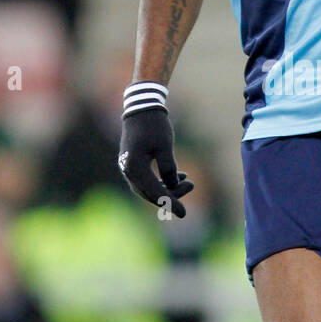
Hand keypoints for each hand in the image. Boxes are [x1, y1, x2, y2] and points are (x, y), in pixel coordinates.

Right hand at [118, 82, 193, 216]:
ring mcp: (128, 168)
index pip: (155, 192)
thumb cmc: (154, 125)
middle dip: (172, 195)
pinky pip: (147, 180)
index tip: (184, 213)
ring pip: (149, 188)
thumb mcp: (165, 146)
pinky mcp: (133, 164)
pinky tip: (178, 177)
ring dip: (168, 188)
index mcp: (135, 167)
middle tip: (192, 185)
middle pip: (150, 194)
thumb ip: (168, 168)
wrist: (141, 108)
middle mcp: (128, 170)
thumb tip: (172, 187)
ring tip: (188, 181)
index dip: (171, 203)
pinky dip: (162, 182)